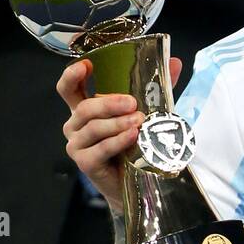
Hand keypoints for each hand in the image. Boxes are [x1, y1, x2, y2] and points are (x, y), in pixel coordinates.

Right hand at [56, 56, 181, 212]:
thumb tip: (174, 62)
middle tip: (132, 103)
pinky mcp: (85, 163)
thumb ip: (155, 88)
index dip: (72, 75)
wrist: (137, 180)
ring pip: (93, 128)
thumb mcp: (146, 111)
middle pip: (84, 107)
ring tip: (138, 121)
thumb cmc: (136, 143)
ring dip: (117, 123)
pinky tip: (132, 136)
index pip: (68, 88)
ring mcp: (77, 145)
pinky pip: (100, 149)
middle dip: (108, 102)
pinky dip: (117, 141)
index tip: (86, 65)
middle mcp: (76, 125)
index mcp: (85, 109)